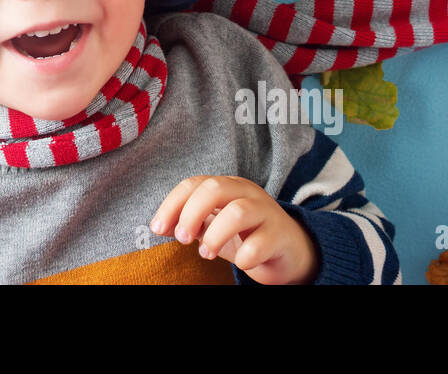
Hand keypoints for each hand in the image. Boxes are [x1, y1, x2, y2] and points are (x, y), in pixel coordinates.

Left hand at [150, 175, 318, 283]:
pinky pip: (260, 244)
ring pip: (237, 212)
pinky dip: (244, 257)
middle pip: (215, 188)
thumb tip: (160, 227)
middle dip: (191, 213)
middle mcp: (247, 193)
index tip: (158, 229)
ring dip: (214, 236)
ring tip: (206, 253)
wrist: (289, 251)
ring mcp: (266, 212)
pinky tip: (241, 263)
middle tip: (182, 238)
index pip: (193, 184)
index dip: (172, 205)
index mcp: (227, 186)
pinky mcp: (280, 235)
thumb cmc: (246, 236)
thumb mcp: (214, 226)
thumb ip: (189, 223)